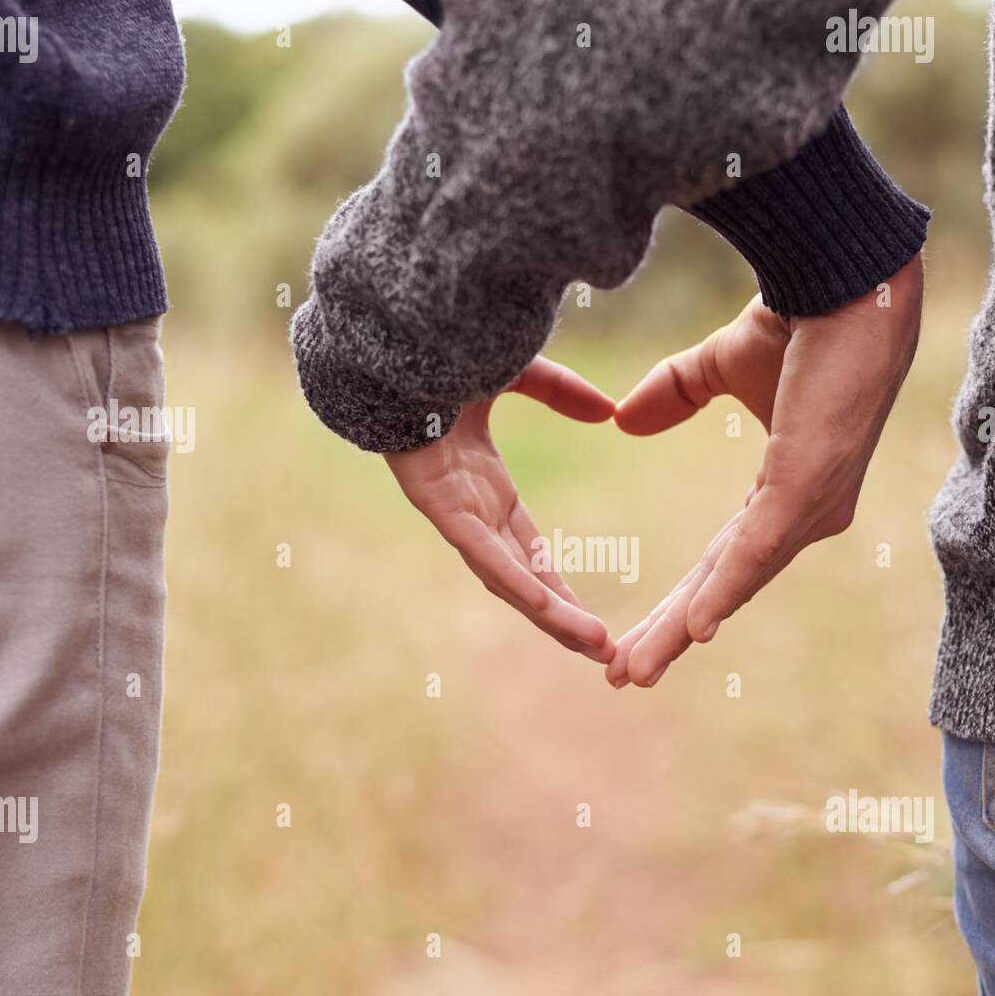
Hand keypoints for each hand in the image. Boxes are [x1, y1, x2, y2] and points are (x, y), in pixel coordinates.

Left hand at [386, 357, 616, 663]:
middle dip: (561, 619)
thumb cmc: (436, 356)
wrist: (387, 343)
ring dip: (550, 616)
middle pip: (522, 581)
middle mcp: (471, 510)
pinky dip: (515, 581)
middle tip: (603, 652)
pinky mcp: (438, 506)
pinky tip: (546, 609)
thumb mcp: (516, 372)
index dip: (559, 588)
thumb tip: (607, 410)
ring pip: (506, 580)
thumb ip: (560, 390)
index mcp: (486, 488)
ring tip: (592, 645)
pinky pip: (482, 553)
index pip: (530, 554)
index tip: (590, 620)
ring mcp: (454, 513)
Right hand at [606, 254, 923, 686]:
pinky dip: (725, 591)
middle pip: (723, 587)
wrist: (840, 283)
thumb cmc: (796, 323)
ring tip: (637, 670)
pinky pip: (758, 551)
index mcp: (784, 496)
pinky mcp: (807, 487)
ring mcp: (808, 506)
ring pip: (734, 583)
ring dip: (683, 630)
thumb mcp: (716, 367)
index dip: (677, 601)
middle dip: (671, 635)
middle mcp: (803, 515)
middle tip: (626, 676)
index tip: (635, 637)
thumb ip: (673, 395)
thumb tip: (624, 422)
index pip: (719, 562)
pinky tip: (696, 630)